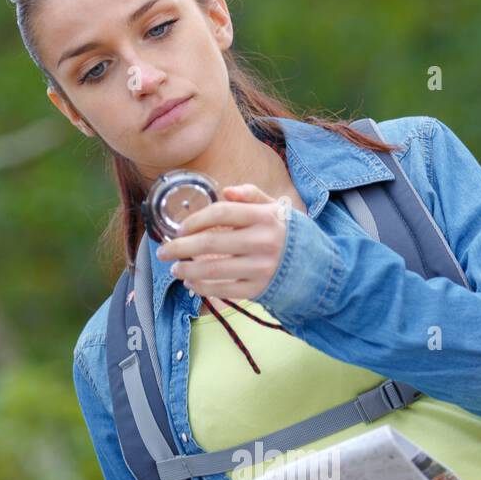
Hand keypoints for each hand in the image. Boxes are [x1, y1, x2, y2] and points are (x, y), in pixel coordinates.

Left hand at [155, 183, 291, 301]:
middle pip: (210, 244)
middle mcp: (263, 242)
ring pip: (214, 270)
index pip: (221, 213)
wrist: (318, 269)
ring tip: (174, 269)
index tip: (180, 228)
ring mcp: (261, 268)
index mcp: (264, 217)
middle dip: (180, 248)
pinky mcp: (259, 290)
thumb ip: (252, 196)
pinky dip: (203, 288)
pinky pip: (224, 290)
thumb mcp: (277, 209)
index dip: (195, 220)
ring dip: (188, 271)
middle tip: (162, 252)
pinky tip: (192, 284)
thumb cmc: (288, 235)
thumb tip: (226, 190)